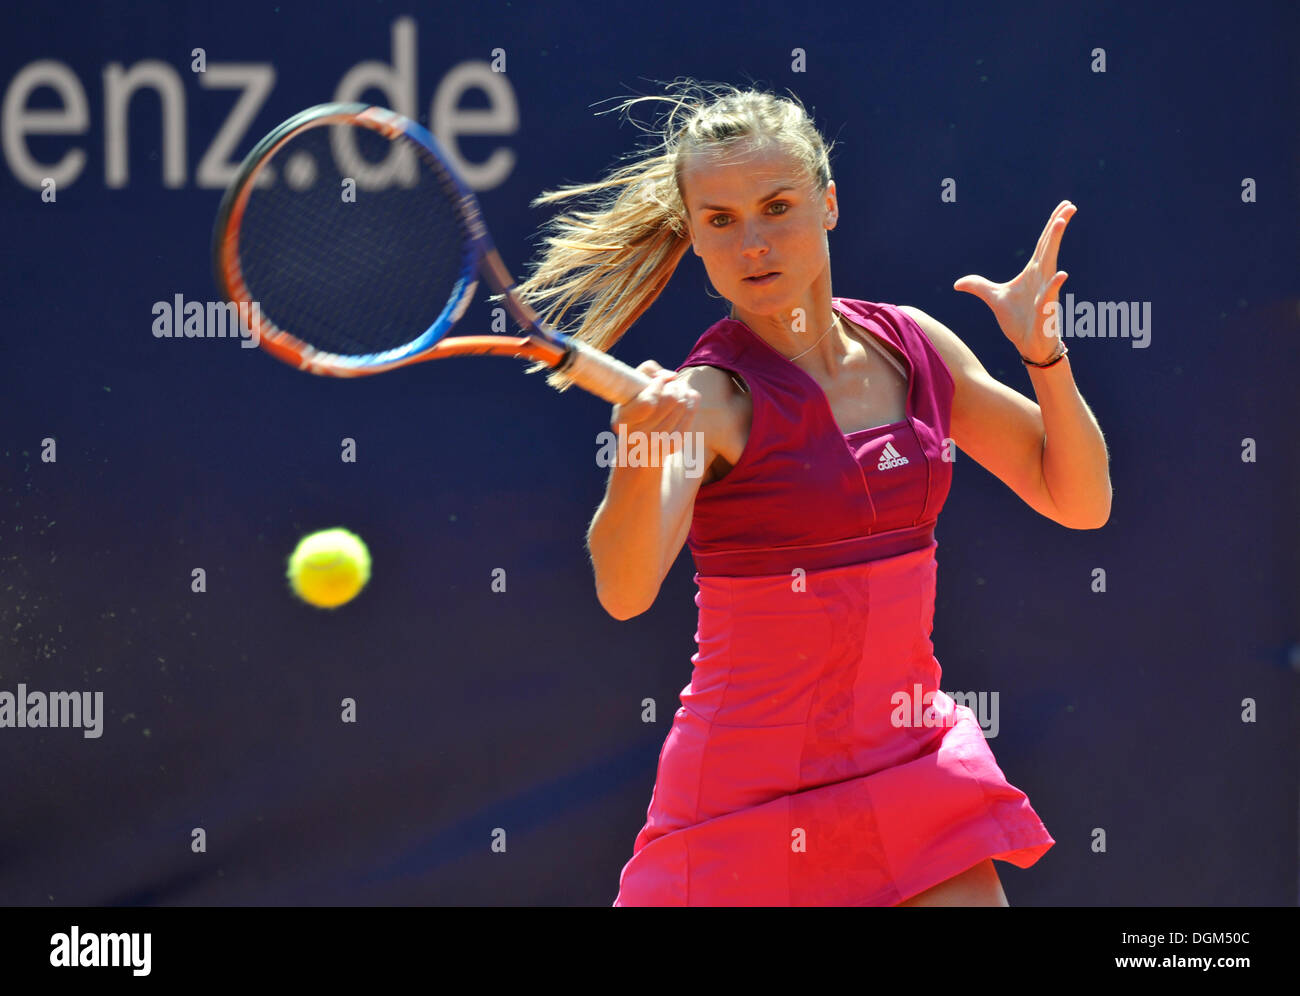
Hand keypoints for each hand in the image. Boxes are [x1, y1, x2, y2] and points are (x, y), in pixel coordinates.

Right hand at [610, 360, 699, 455]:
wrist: (638, 440)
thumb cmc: (634, 405)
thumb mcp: (631, 386)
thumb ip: (647, 371)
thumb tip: (671, 376)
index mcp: (622, 421)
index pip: (647, 403)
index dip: (656, 387)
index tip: (658, 380)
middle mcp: (637, 437)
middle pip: (668, 403)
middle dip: (673, 388)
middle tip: (672, 384)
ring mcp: (656, 444)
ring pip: (680, 410)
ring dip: (683, 394)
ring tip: (680, 388)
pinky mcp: (672, 446)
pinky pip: (689, 419)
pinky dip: (691, 405)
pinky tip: (690, 396)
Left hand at [953, 200, 1076, 363]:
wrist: (1029, 343)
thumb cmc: (1018, 320)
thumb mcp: (994, 299)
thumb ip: (978, 287)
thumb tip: (958, 284)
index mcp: (1033, 272)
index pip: (1043, 243)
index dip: (1051, 225)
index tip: (1064, 206)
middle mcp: (1042, 277)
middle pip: (1049, 246)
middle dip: (1057, 226)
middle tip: (1069, 206)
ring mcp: (1046, 292)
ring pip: (1051, 264)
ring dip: (1054, 244)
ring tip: (1060, 223)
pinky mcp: (1045, 309)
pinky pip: (1050, 295)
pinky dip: (1054, 285)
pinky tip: (1061, 275)